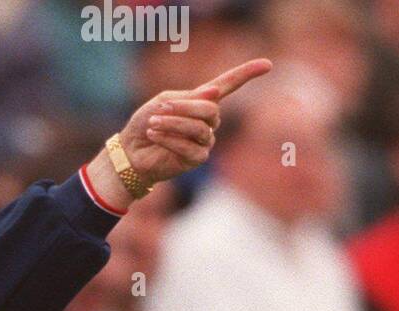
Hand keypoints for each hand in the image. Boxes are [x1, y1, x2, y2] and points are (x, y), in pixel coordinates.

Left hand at [85, 59, 271, 204]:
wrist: (131, 151)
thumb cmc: (146, 123)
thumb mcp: (163, 103)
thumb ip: (189, 98)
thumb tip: (215, 92)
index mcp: (202, 100)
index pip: (229, 84)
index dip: (246, 74)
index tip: (268, 64)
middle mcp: (208, 120)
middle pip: (209, 109)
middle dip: (184, 108)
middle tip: (160, 109)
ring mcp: (205, 140)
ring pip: (200, 128)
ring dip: (174, 124)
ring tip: (153, 124)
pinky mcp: (197, 158)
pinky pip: (190, 146)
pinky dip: (170, 139)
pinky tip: (155, 136)